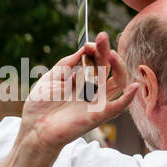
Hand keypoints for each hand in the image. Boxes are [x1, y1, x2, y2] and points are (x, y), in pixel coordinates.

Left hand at [20, 33, 137, 150]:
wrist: (33, 129)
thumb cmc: (39, 106)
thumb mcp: (50, 79)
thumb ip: (65, 64)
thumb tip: (83, 50)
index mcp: (80, 81)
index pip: (95, 61)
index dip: (94, 50)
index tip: (87, 44)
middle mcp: (91, 90)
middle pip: (107, 68)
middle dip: (105, 51)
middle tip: (102, 37)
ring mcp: (96, 102)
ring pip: (118, 82)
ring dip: (119, 67)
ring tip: (111, 54)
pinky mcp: (98, 115)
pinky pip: (118, 107)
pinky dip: (128, 98)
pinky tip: (134, 86)